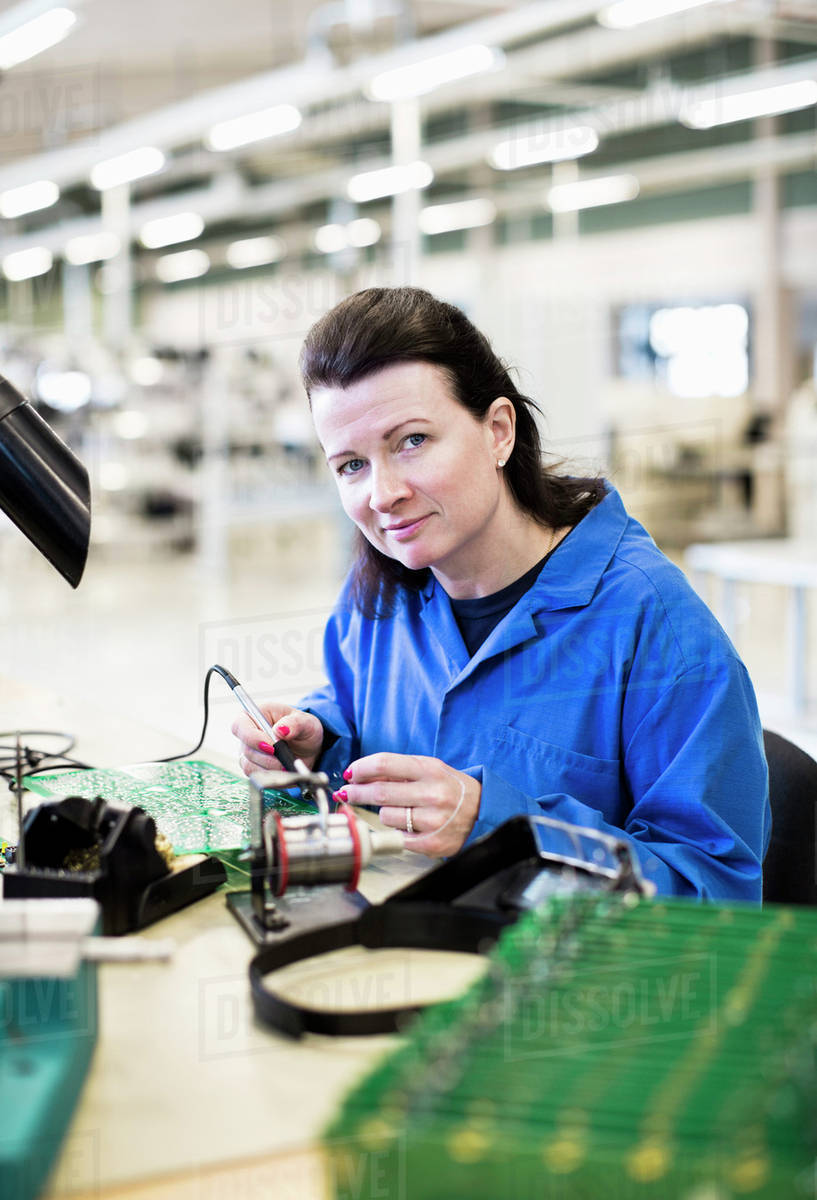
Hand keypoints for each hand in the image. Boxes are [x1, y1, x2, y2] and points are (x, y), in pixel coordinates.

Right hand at [232, 704, 323, 777]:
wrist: (309, 747)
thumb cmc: (303, 728)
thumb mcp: (305, 721)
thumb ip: (294, 724)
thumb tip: (281, 730)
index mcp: (255, 715)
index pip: (240, 725)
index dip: (252, 737)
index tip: (272, 746)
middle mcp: (248, 735)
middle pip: (246, 749)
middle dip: (267, 757)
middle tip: (285, 757)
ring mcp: (248, 753)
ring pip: (249, 766)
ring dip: (271, 767)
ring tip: (287, 764)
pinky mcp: (254, 768)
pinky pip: (257, 776)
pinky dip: (272, 776)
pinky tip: (284, 770)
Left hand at [335, 753, 480, 857]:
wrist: (481, 809)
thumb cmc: (448, 786)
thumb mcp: (427, 768)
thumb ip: (396, 770)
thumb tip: (358, 775)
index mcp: (429, 769)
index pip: (384, 764)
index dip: (361, 769)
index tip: (350, 774)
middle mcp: (432, 794)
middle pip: (380, 792)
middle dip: (356, 793)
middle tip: (346, 793)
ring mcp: (432, 820)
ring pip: (386, 816)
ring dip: (384, 813)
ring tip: (400, 810)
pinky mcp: (431, 843)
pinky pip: (397, 836)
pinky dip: (397, 831)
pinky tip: (409, 826)